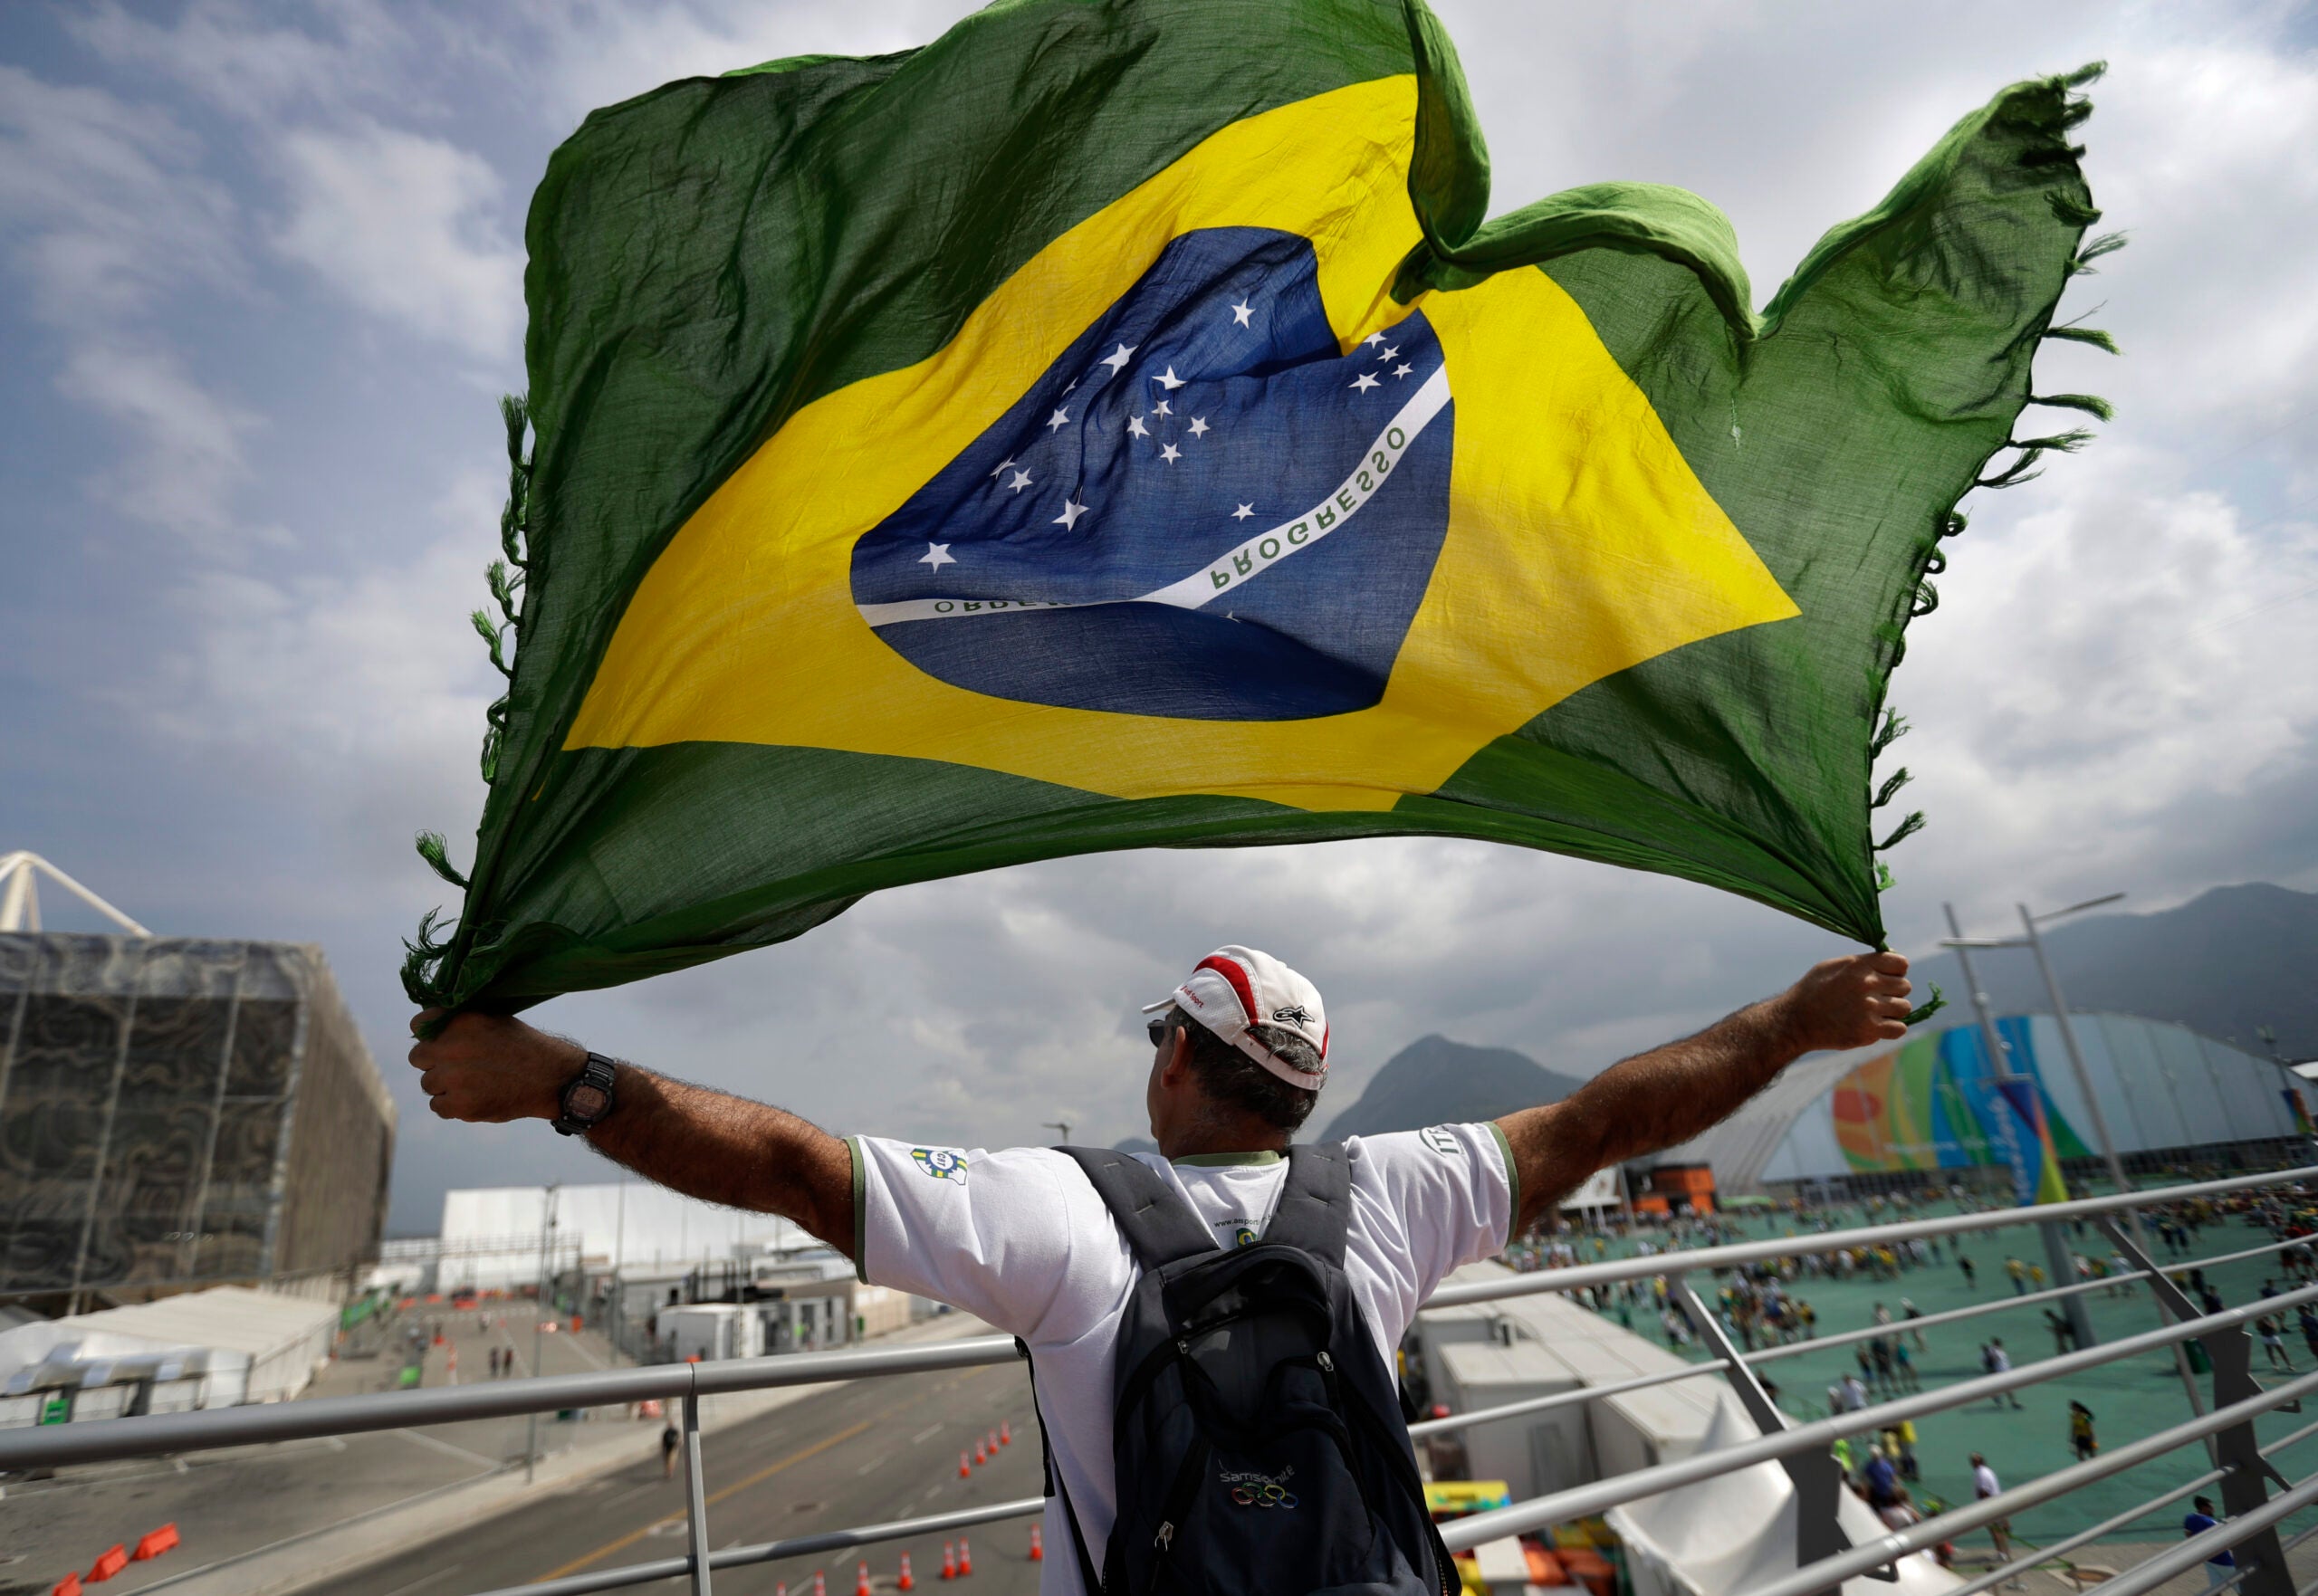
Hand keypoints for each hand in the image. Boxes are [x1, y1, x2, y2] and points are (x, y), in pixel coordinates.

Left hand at [408, 1009, 586, 1122]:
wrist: (551, 1077)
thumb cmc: (522, 1046)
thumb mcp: (492, 1020)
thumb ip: (459, 1024)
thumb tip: (428, 1030)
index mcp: (461, 1022)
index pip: (418, 1025)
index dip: (428, 1035)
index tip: (440, 1043)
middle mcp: (452, 1048)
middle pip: (417, 1057)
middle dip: (433, 1062)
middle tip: (457, 1067)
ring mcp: (454, 1078)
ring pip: (427, 1084)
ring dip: (444, 1086)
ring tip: (472, 1084)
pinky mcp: (460, 1105)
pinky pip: (438, 1107)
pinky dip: (452, 1106)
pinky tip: (473, 1098)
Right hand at [1775, 951, 1912, 1053]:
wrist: (1795, 1021)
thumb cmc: (1813, 991)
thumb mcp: (1831, 966)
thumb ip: (1861, 962)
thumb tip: (1891, 958)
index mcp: (1859, 965)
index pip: (1900, 963)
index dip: (1896, 971)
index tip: (1886, 979)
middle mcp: (1867, 984)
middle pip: (1905, 986)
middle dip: (1893, 992)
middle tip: (1876, 998)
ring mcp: (1870, 1008)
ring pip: (1904, 1007)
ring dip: (1893, 1011)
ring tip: (1875, 1013)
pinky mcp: (1869, 1031)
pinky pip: (1900, 1029)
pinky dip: (1892, 1029)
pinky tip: (1878, 1026)